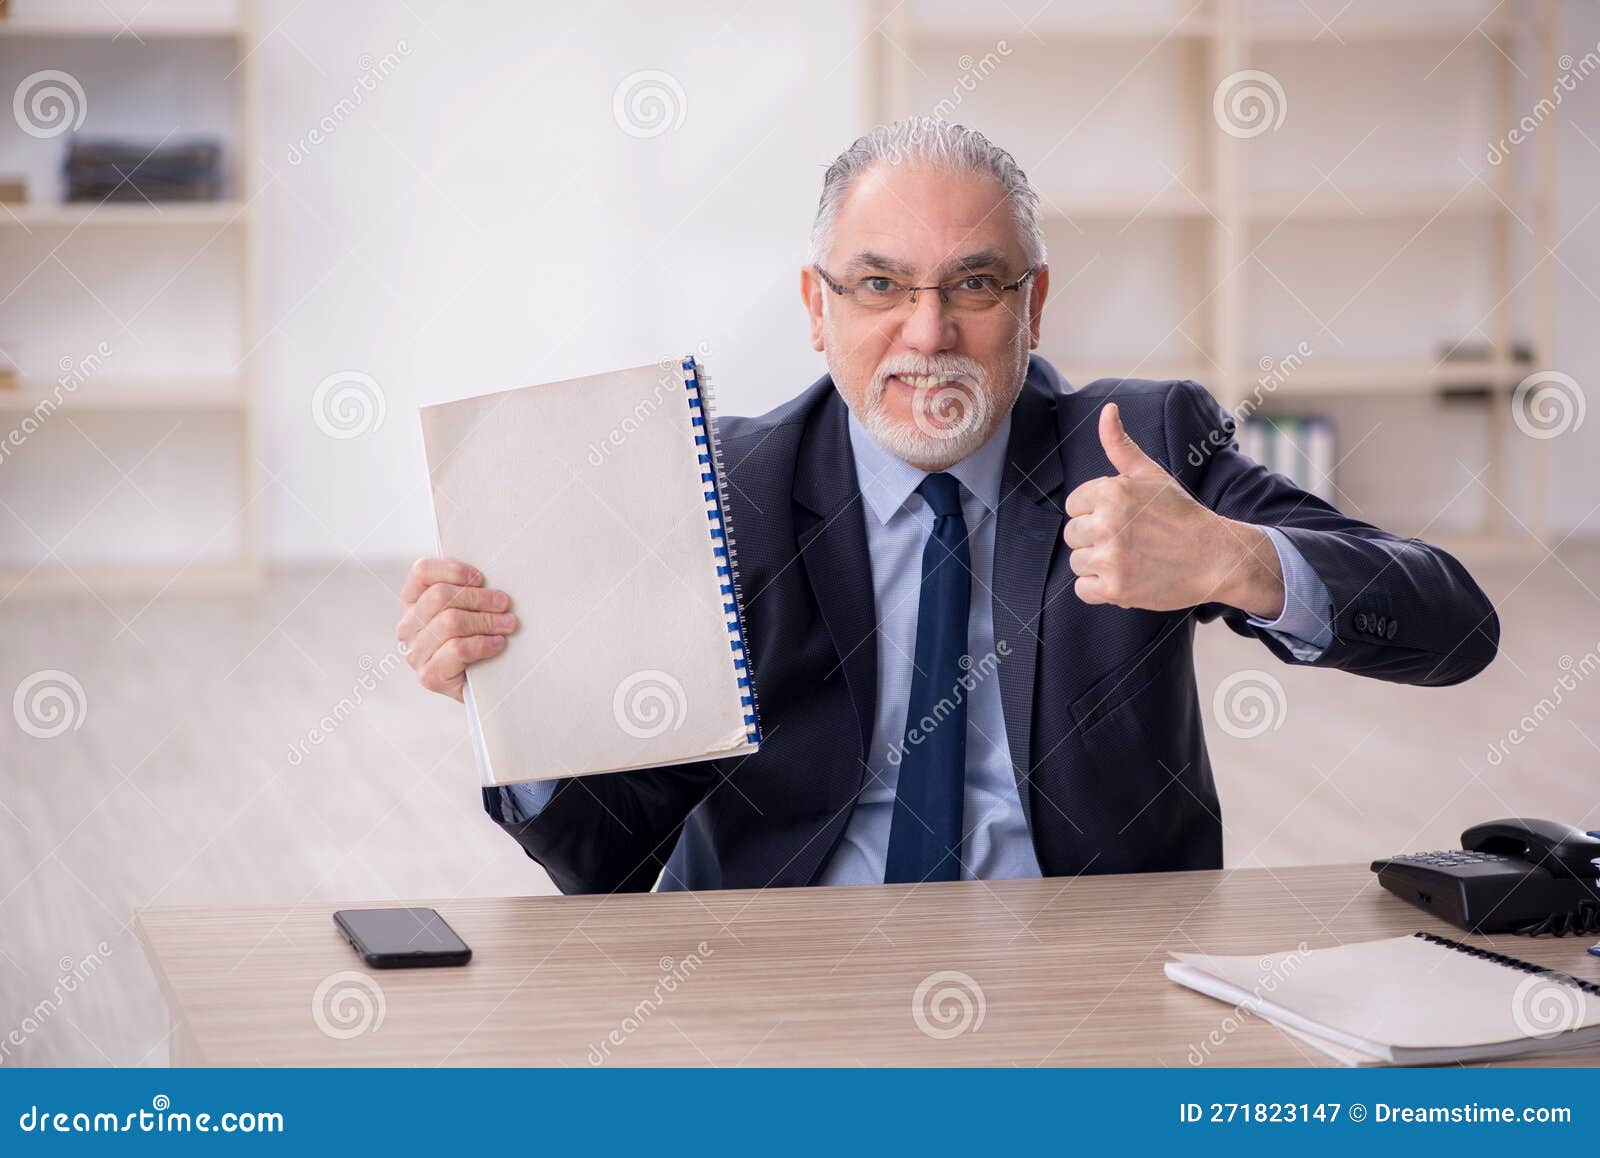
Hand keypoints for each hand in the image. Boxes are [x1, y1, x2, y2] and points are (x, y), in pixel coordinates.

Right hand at [396, 557, 518, 701]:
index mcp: (413, 601)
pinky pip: (457, 649)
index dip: (453, 569)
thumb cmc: (476, 637)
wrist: (483, 683)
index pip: (421, 572)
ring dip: (486, 620)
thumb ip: (467, 588)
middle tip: (504, 603)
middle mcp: (408, 626)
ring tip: (507, 624)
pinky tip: (498, 643)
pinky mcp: (429, 676)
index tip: (480, 578)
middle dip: (479, 598)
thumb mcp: (469, 606)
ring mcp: (416, 652)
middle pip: (440, 597)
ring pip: (450, 622)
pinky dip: (483, 643)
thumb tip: (484, 577)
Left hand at [1063, 403, 1284, 616]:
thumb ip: (1120, 445)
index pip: (1073, 505)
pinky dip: (1100, 590)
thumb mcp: (1151, 474)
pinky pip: (1082, 590)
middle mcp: (1106, 522)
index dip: (1096, 513)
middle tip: (1131, 540)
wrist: (1216, 557)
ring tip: (1131, 559)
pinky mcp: (1115, 589)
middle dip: (1096, 539)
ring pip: (1077, 562)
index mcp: (1110, 491)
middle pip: (1072, 534)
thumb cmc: (1180, 514)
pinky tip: (1126, 579)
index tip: (1124, 518)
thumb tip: (1107, 409)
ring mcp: (1111, 557)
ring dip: (1099, 565)